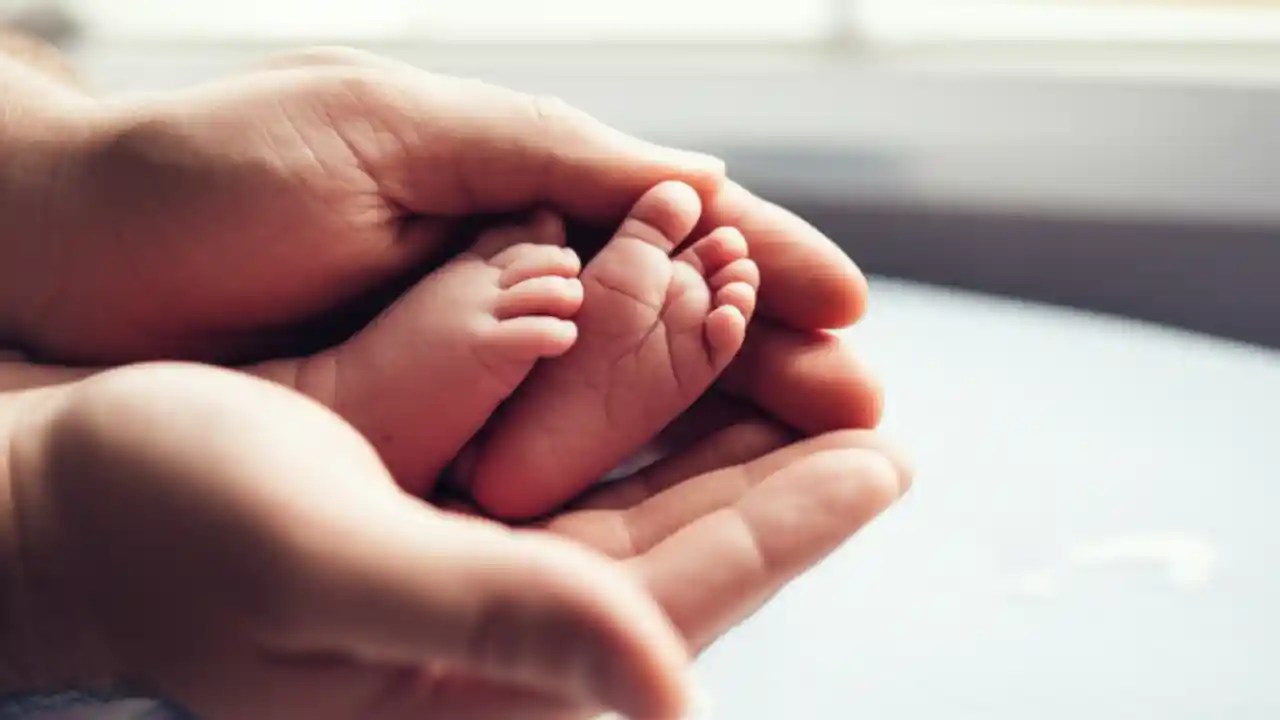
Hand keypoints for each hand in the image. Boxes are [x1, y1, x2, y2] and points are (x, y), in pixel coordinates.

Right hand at [2, 362, 906, 719]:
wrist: (76, 488)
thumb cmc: (168, 528)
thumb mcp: (325, 569)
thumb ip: (492, 623)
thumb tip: (666, 691)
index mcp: (481, 675)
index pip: (678, 600)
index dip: (785, 528)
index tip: (880, 461)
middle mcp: (496, 633)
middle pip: (681, 553)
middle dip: (780, 484)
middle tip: (873, 416)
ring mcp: (480, 570)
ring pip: (641, 504)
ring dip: (724, 443)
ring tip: (808, 387)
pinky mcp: (455, 515)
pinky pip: (580, 466)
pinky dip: (642, 418)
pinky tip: (688, 375)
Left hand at [7, 47, 879, 431]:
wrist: (52, 254)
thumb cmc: (205, 171)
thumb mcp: (392, 132)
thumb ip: (549, 155)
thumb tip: (701, 176)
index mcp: (512, 196)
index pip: (674, 234)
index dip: (766, 268)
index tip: (850, 315)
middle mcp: (502, 285)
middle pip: (667, 329)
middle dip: (768, 366)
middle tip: (865, 415)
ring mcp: (461, 368)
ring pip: (617, 403)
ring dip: (716, 428)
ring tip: (814, 465)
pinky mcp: (413, 440)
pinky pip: (534, 460)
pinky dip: (614, 474)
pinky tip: (682, 504)